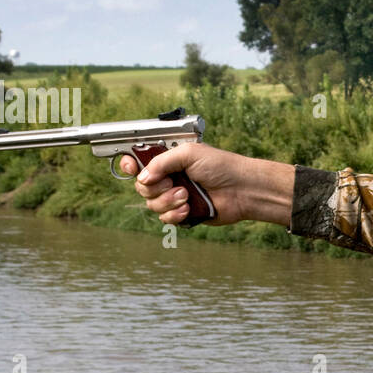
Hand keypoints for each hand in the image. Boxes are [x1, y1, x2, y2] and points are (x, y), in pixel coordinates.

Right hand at [120, 142, 256, 225]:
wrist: (242, 190)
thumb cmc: (221, 166)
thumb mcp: (189, 154)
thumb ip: (161, 162)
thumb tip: (142, 178)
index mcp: (168, 159)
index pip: (139, 162)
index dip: (130, 165)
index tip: (131, 167)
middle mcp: (169, 178)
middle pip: (141, 186)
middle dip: (154, 187)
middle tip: (173, 183)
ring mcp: (175, 196)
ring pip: (152, 204)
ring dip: (167, 201)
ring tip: (186, 196)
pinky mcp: (182, 214)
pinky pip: (165, 218)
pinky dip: (175, 214)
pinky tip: (189, 208)